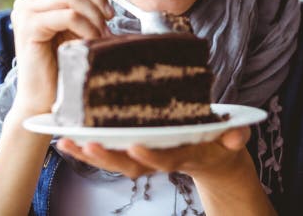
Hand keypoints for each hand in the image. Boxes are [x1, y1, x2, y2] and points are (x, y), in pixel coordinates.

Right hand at [10, 0, 113, 114]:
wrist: (45, 100)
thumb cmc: (66, 63)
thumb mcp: (77, 26)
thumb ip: (83, 2)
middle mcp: (27, 0)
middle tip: (109, 16)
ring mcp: (25, 13)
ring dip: (94, 13)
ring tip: (101, 33)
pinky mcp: (29, 28)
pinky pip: (67, 15)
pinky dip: (86, 26)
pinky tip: (91, 41)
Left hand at [55, 126, 250, 179]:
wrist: (213, 159)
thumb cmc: (218, 143)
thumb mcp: (232, 139)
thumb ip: (234, 136)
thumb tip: (237, 136)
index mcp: (184, 153)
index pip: (166, 158)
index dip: (151, 155)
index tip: (136, 146)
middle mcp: (160, 159)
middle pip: (132, 165)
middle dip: (109, 157)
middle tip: (88, 145)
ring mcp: (145, 159)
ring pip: (115, 162)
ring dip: (90, 155)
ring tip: (67, 142)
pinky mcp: (134, 154)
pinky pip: (108, 154)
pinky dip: (86, 149)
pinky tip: (65, 139)